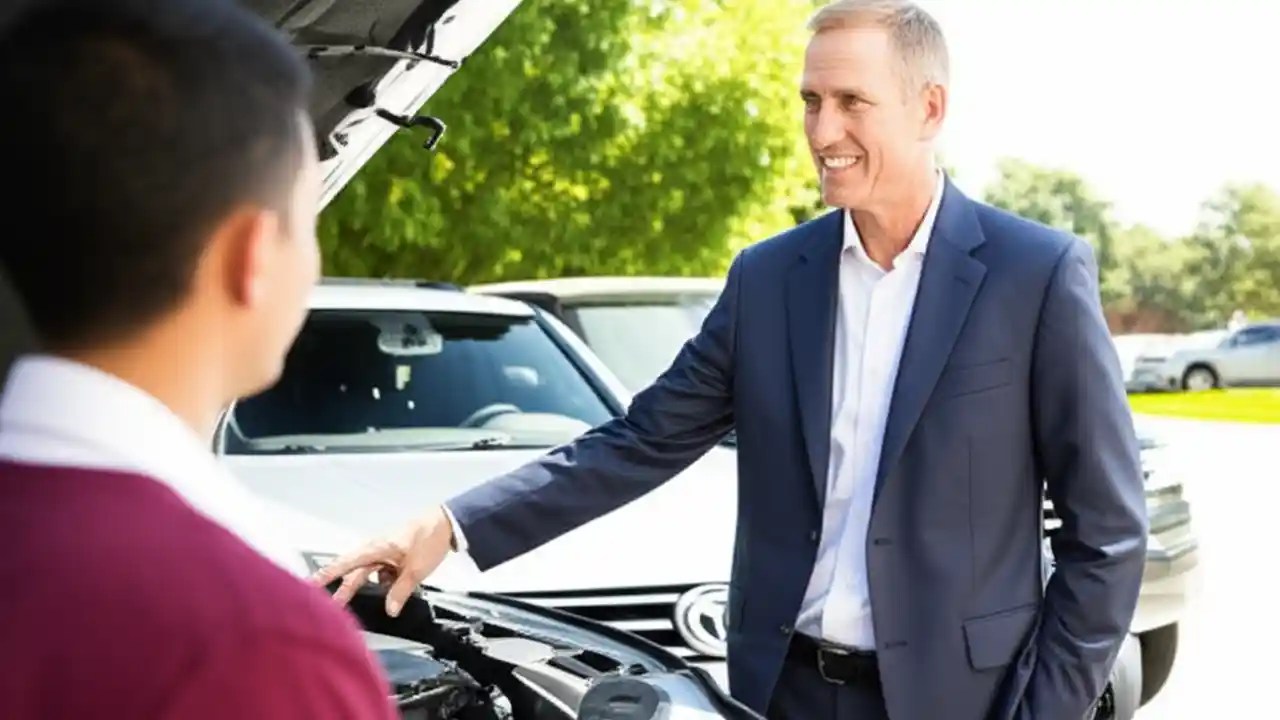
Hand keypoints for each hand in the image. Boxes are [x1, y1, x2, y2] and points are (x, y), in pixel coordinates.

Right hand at [310, 506, 454, 616]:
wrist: (447, 523)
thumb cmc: (429, 539)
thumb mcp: (416, 571)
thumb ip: (400, 591)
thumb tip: (390, 610)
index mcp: (376, 549)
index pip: (346, 564)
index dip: (327, 574)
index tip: (310, 584)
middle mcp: (375, 549)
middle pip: (356, 573)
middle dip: (345, 590)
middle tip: (331, 607)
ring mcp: (384, 551)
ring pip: (370, 573)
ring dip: (374, 586)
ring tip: (381, 597)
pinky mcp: (392, 554)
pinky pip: (383, 571)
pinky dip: (388, 580)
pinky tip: (401, 584)